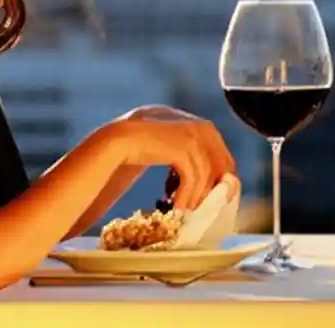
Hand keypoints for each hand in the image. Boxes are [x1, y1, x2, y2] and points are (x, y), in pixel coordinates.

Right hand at [103, 108, 235, 211]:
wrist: (114, 142)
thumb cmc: (136, 149)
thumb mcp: (168, 149)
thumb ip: (188, 158)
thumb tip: (210, 184)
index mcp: (198, 124)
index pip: (221, 153)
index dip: (217, 178)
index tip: (207, 197)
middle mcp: (200, 125)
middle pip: (221, 163)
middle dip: (212, 189)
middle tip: (201, 208)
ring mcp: (193, 134)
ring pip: (206, 174)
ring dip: (195, 197)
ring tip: (184, 211)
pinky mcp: (182, 147)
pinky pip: (192, 178)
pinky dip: (185, 196)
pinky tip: (177, 207)